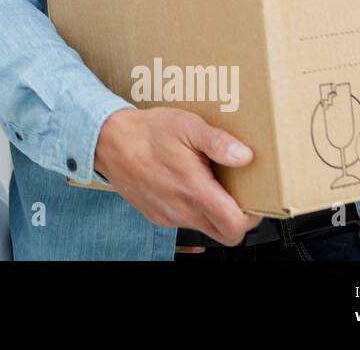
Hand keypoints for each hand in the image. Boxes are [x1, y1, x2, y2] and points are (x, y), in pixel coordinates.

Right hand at [95, 108, 262, 246]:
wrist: (107, 140)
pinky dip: (192, 207)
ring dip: (213, 211)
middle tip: (236, 192)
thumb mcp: (186, 125)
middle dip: (236, 218)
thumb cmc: (146, 132)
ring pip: (204, 227)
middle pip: (224, 234)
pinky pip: (184, 220)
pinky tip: (185, 182)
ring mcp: (167, 216)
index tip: (253, 197)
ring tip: (208, 180)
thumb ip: (218, 142)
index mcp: (193, 190)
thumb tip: (245, 156)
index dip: (252, 216)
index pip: (236, 227)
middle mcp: (181, 210)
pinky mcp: (156, 215)